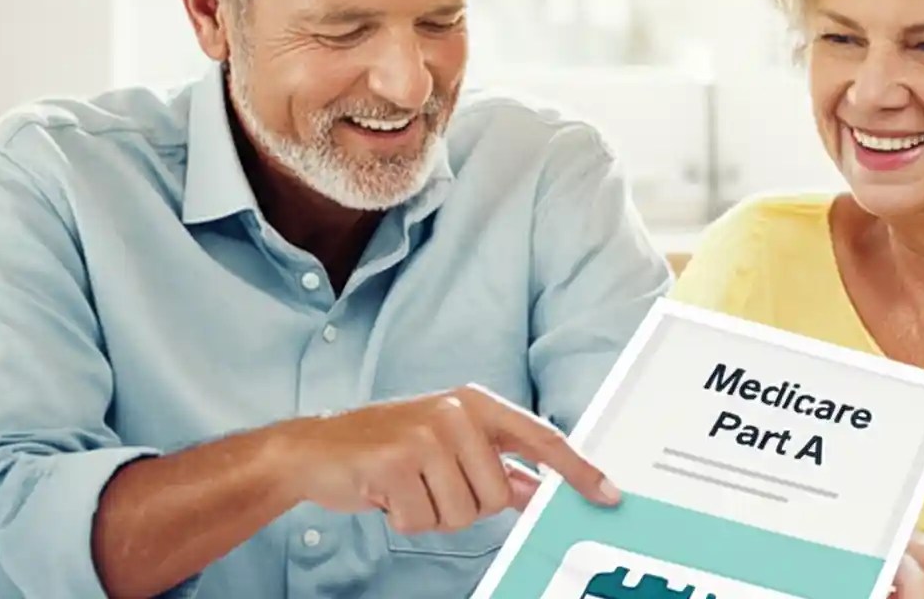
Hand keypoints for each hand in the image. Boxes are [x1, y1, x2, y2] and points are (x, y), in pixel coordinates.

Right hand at [276, 384, 619, 534]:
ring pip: (463, 514)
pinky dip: (405, 518)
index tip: (608, 494)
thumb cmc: (387, 447)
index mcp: (476, 403)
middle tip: (431, 484)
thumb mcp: (448, 445)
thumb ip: (496, 465)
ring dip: (433, 514)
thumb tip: (541, 490)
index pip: (541, 439)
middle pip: (499, 496)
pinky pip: (424, 521)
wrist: (316, 448)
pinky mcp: (396, 462)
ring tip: (408, 486)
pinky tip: (387, 492)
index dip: (577, 471)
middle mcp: (456, 411)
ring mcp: (426, 434)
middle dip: (465, 505)